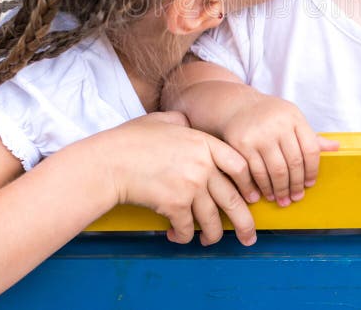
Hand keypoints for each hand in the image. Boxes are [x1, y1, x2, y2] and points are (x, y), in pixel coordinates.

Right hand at [100, 111, 258, 245]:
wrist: (110, 162)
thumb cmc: (131, 140)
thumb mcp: (162, 120)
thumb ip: (182, 121)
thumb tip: (188, 122)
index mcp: (204, 143)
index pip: (239, 165)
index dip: (248, 183)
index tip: (250, 196)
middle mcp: (203, 166)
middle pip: (233, 199)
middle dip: (244, 223)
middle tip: (249, 237)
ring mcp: (190, 186)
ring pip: (212, 219)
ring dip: (213, 235)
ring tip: (210, 240)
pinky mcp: (175, 205)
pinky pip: (188, 228)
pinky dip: (184, 236)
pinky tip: (178, 235)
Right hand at [220, 92, 338, 206]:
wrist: (238, 106)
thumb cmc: (270, 115)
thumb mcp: (292, 119)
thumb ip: (311, 136)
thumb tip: (337, 147)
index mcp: (295, 118)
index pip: (311, 149)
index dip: (312, 171)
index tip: (310, 184)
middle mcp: (278, 125)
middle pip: (294, 163)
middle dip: (296, 185)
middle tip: (296, 198)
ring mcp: (260, 134)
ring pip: (276, 171)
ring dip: (280, 190)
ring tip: (282, 199)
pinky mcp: (243, 144)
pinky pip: (256, 172)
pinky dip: (262, 187)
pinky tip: (265, 193)